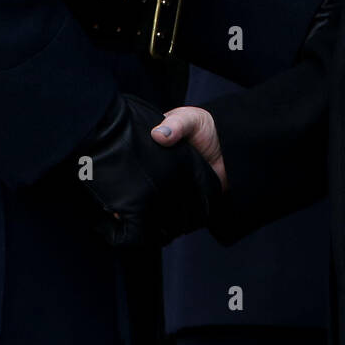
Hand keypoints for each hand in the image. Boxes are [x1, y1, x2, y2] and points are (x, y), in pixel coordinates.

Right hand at [79, 94, 220, 247]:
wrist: (236, 151)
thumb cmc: (209, 129)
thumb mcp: (192, 119)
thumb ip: (178, 124)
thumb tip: (158, 135)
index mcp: (151, 145)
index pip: (128, 157)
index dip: (118, 166)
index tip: (107, 175)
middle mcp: (153, 168)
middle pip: (132, 183)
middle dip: (121, 194)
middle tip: (111, 205)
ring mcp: (164, 186)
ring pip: (144, 201)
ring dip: (137, 209)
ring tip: (120, 217)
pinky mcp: (176, 201)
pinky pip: (162, 213)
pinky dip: (156, 219)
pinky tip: (148, 224)